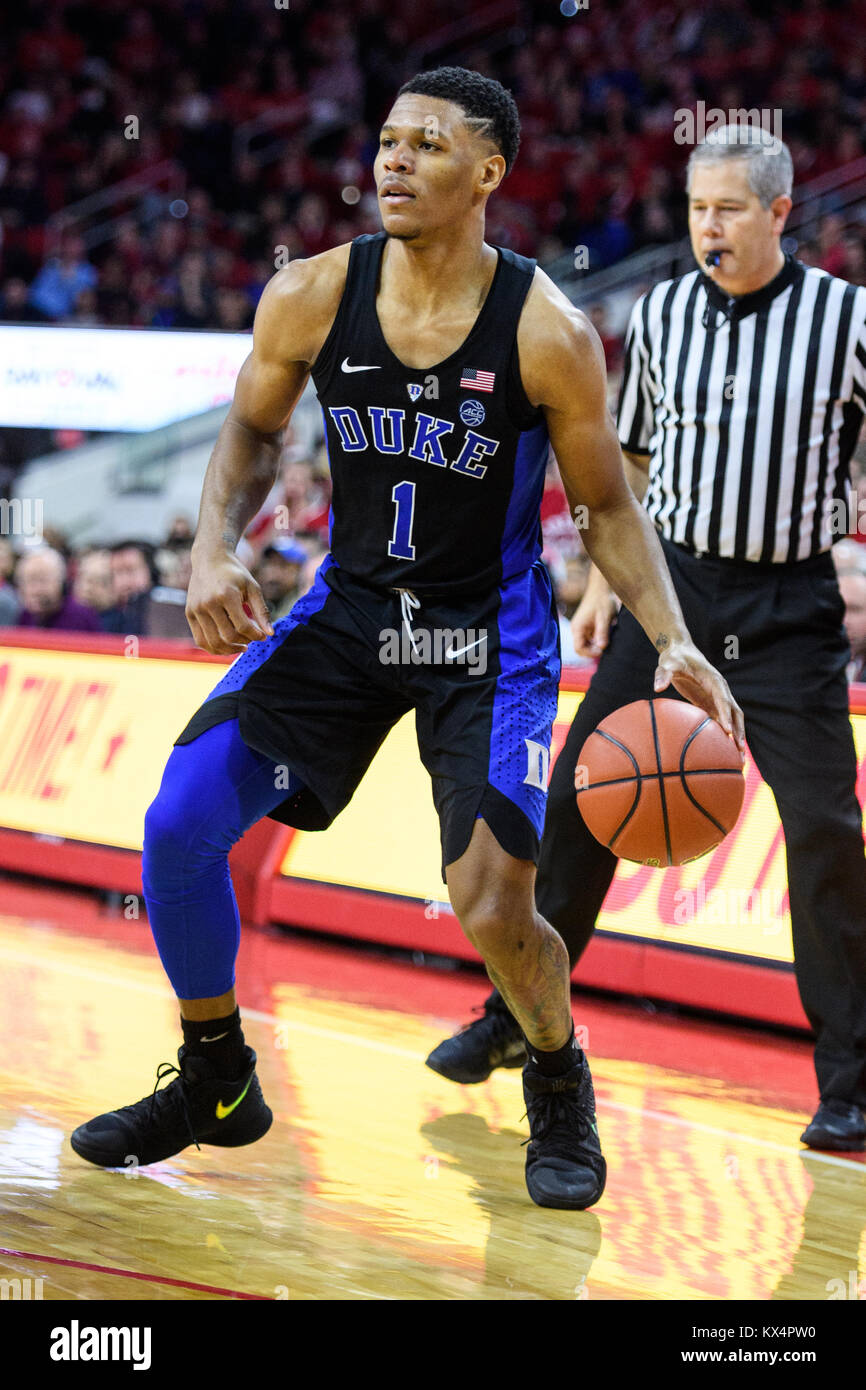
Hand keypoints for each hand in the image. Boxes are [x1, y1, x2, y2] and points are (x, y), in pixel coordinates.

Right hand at [186, 550, 273, 654]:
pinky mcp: (189, 613)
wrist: (209, 559)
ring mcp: (196, 609)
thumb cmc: (234, 573)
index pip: (242, 626)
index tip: (262, 636)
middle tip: (251, 640)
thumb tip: (270, 634)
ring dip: (229, 650)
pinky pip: (200, 640)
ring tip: (240, 646)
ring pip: (213, 642)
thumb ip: (262, 611)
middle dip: (243, 642)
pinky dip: (213, 648)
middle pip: (228, 636)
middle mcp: (208, 603)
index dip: (255, 635)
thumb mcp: (252, 587)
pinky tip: (226, 646)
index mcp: (226, 594)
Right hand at [570, 587, 617, 658]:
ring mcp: (582, 629)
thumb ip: (602, 633)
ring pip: (587, 645)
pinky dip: (598, 641)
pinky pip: (590, 640)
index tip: (602, 650)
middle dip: (593, 651)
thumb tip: (601, 647)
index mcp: (577, 627)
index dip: (590, 653)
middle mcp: (577, 630)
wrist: (601, 589)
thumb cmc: (601, 600)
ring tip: (606, 639)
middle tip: (605, 646)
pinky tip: (605, 636)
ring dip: (596, 646)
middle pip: (582, 649)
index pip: (578, 648)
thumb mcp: (604, 618)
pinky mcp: (587, 628)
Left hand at [654, 640, 745, 756]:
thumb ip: (663, 674)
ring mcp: (717, 699)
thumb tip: (657, 688)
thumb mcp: (668, 663)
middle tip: (740, 752)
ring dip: (736, 738)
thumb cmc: (675, 657)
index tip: (728, 732)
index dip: (726, 715)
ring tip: (738, 760)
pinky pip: (721, 723)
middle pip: (735, 714)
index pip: (723, 700)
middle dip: (739, 732)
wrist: (680, 652)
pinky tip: (723, 754)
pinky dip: (724, 737)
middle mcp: (721, 691)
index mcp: (715, 681)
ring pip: (732, 720)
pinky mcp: (710, 705)